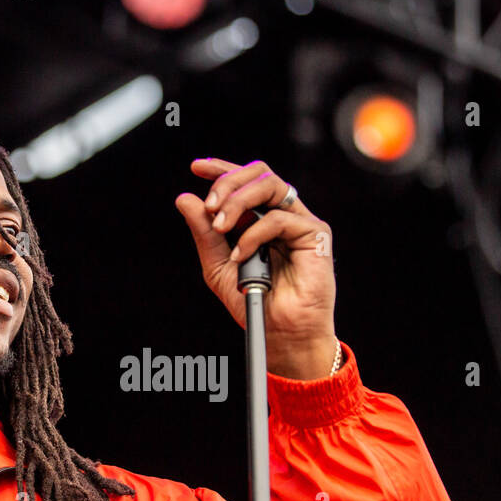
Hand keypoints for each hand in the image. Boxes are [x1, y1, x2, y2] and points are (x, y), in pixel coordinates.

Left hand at [174, 157, 337, 379]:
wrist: (280, 333)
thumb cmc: (255, 303)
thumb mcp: (218, 266)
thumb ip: (204, 233)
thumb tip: (185, 199)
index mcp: (260, 218)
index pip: (244, 181)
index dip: (221, 169)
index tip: (197, 167)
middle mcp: (281, 215)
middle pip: (258, 174)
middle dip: (227, 183)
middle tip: (209, 207)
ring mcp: (299, 222)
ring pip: (270, 185)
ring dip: (238, 200)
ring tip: (220, 225)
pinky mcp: (315, 233)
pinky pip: (279, 218)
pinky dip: (253, 234)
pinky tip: (241, 255)